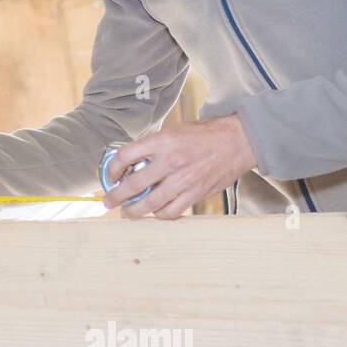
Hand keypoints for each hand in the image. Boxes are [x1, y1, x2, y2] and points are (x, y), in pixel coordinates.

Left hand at [103, 114, 255, 218]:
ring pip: (151, 203)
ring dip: (134, 211)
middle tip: (108, 202)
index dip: (112, 168)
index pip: (125, 156)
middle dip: (116, 196)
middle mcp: (171, 161)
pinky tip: (155, 212)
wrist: (237, 141)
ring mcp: (184, 180)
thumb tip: (132, 162)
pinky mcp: (196, 193)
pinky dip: (160, 214)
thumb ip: (153, 146)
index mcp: (162, 141)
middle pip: (133, 184)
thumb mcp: (173, 131)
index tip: (111, 175)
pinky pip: (172, 211)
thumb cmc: (205, 134)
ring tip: (127, 212)